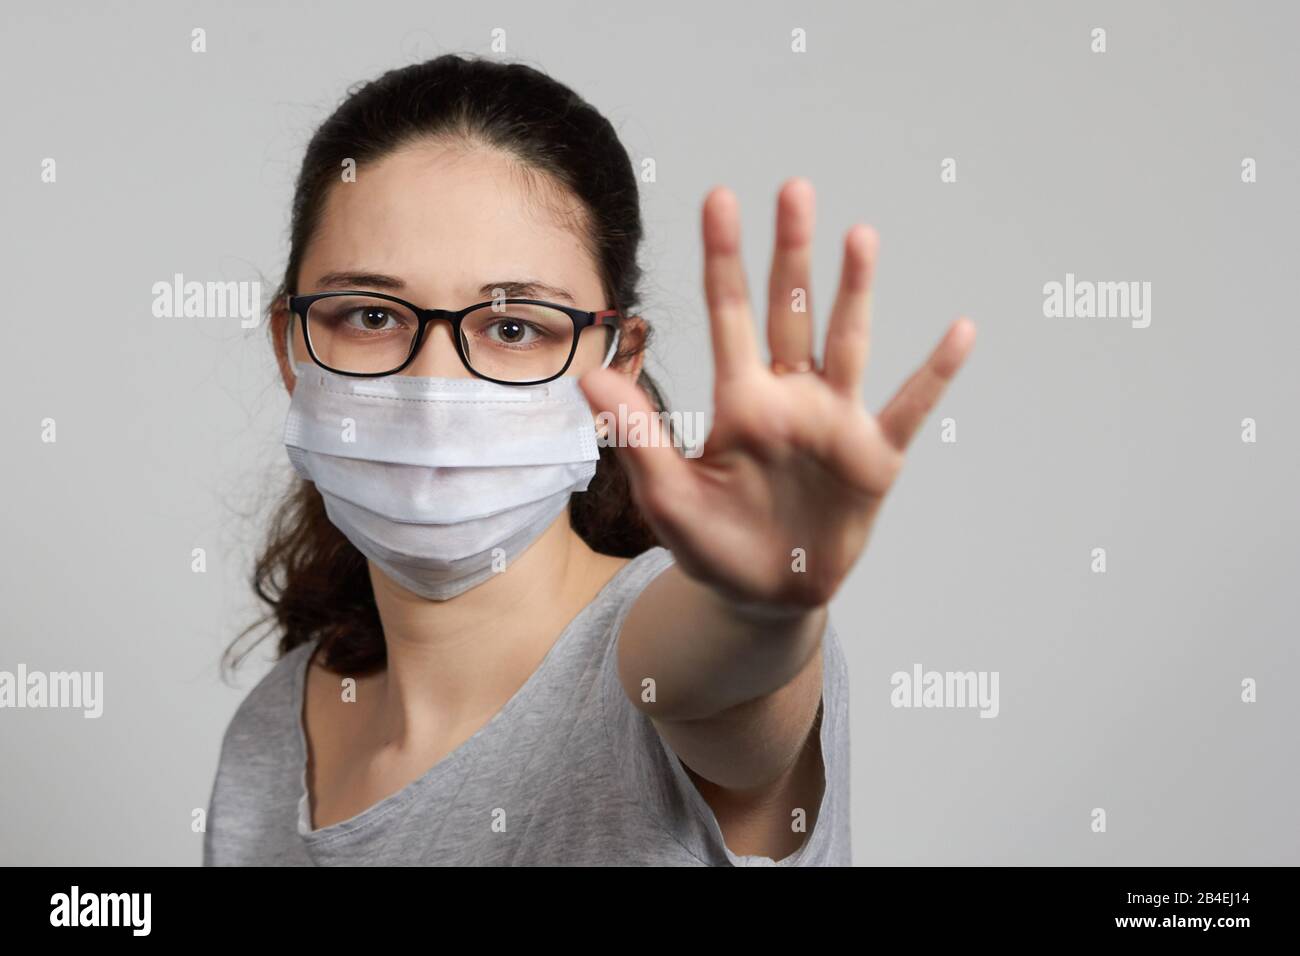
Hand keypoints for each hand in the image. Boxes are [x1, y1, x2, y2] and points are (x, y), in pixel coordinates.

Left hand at [580, 178, 974, 608]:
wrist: (765, 596)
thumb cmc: (712, 544)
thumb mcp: (668, 496)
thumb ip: (638, 436)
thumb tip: (589, 377)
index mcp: (740, 401)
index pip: (729, 315)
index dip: (724, 259)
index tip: (719, 199)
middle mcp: (790, 397)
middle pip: (791, 312)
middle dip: (791, 253)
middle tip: (793, 191)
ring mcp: (835, 423)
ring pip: (847, 343)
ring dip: (854, 292)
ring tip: (859, 237)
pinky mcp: (874, 458)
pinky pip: (909, 408)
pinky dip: (934, 374)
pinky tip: (960, 332)